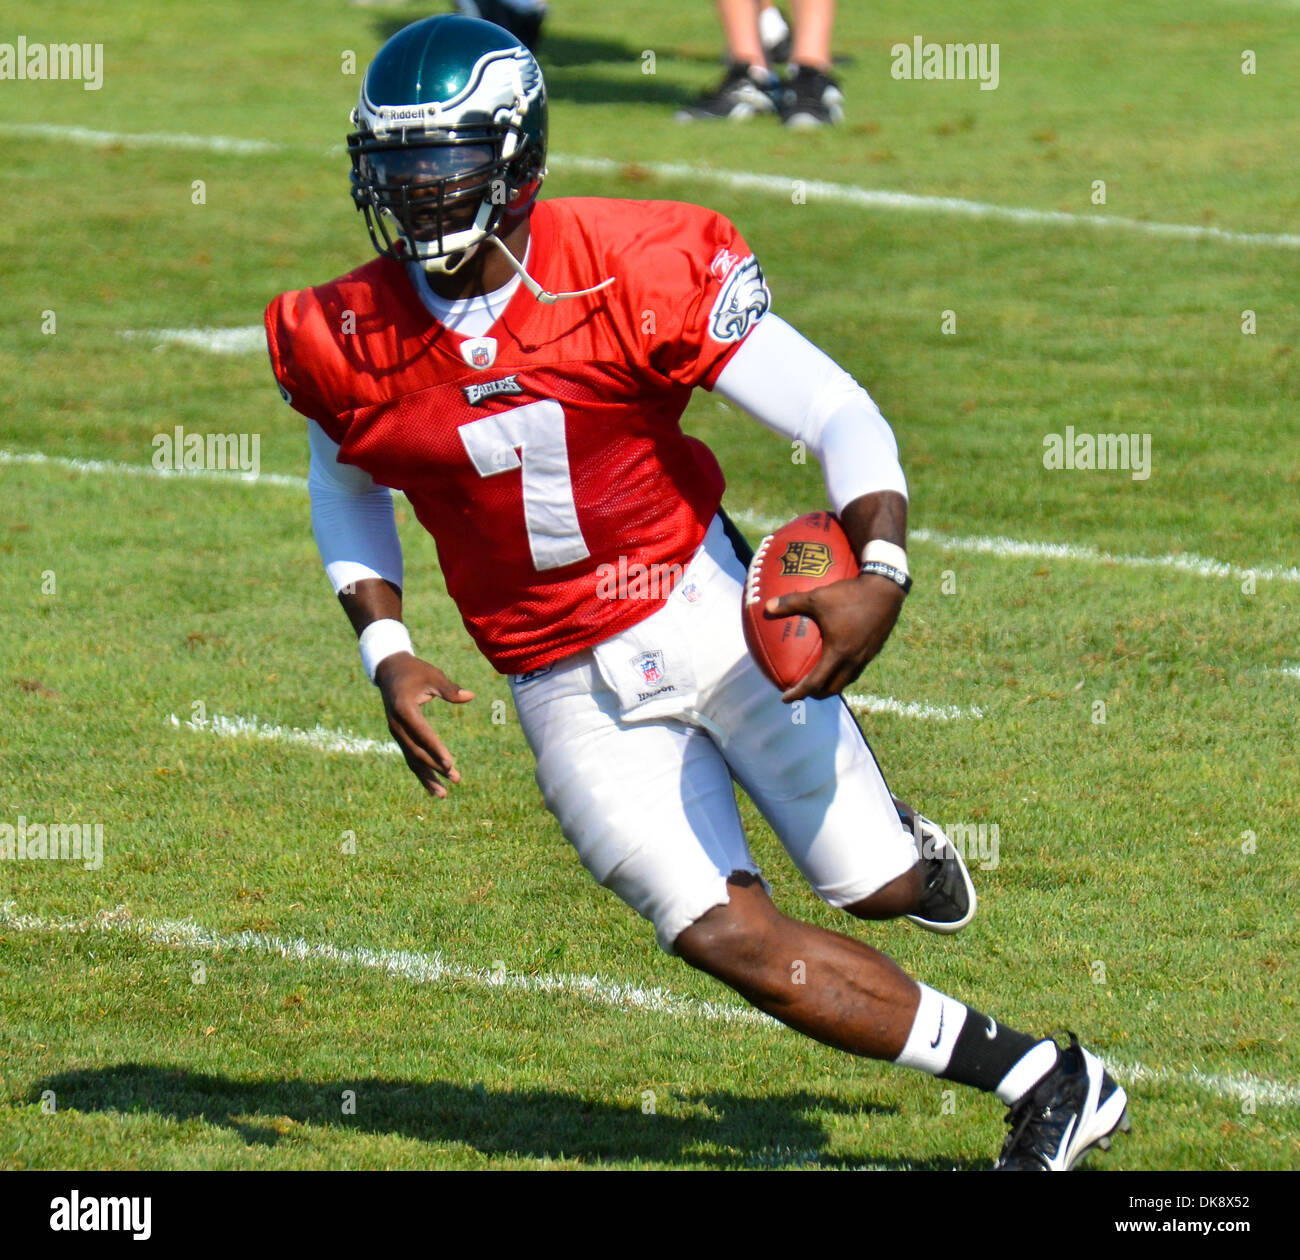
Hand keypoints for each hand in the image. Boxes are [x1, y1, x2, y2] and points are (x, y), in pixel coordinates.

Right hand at [375, 652, 474, 797]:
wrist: (389, 670)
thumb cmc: (415, 671)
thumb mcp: (432, 675)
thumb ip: (449, 688)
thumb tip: (470, 696)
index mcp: (404, 708)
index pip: (422, 733)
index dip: (435, 749)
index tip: (450, 763)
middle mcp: (396, 724)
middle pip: (416, 751)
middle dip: (435, 766)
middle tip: (455, 777)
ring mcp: (396, 732)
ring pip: (412, 759)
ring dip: (427, 777)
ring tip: (444, 794)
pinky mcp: (399, 736)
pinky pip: (410, 757)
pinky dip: (421, 772)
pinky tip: (434, 786)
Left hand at [765, 573, 905, 702]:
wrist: (886, 589)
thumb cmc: (850, 594)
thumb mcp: (817, 597)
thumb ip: (791, 603)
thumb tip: (767, 607)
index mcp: (838, 653)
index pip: (815, 683)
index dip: (799, 693)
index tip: (785, 698)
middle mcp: (853, 660)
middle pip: (832, 689)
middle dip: (815, 694)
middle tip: (801, 690)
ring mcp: (865, 657)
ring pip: (846, 681)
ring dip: (830, 686)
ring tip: (818, 681)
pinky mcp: (874, 650)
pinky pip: (856, 670)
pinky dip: (843, 674)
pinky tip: (838, 661)